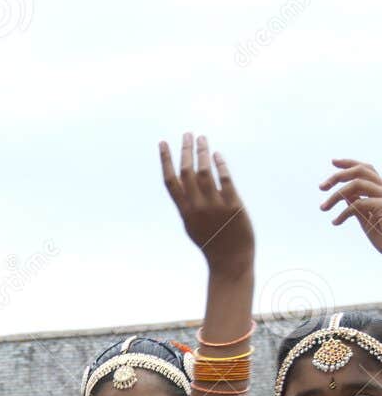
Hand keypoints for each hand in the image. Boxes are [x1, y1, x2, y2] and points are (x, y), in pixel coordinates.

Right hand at [160, 133, 253, 274]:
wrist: (230, 261)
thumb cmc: (212, 243)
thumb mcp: (194, 226)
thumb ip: (189, 204)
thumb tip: (186, 180)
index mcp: (186, 213)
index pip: (171, 182)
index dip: (165, 161)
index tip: (163, 143)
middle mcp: (198, 208)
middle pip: (187, 172)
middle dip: (185, 150)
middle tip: (187, 134)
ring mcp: (215, 206)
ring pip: (205, 172)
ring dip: (202, 152)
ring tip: (202, 139)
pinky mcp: (233, 205)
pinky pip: (225, 180)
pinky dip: (220, 165)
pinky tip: (217, 155)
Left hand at [320, 160, 381, 253]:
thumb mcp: (366, 217)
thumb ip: (357, 203)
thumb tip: (345, 195)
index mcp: (381, 189)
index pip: (366, 169)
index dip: (349, 163)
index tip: (333, 162)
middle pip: (361, 171)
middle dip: (338, 176)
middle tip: (321, 187)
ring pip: (357, 184)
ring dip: (336, 195)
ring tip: (323, 207)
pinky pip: (358, 204)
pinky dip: (343, 213)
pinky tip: (335, 222)